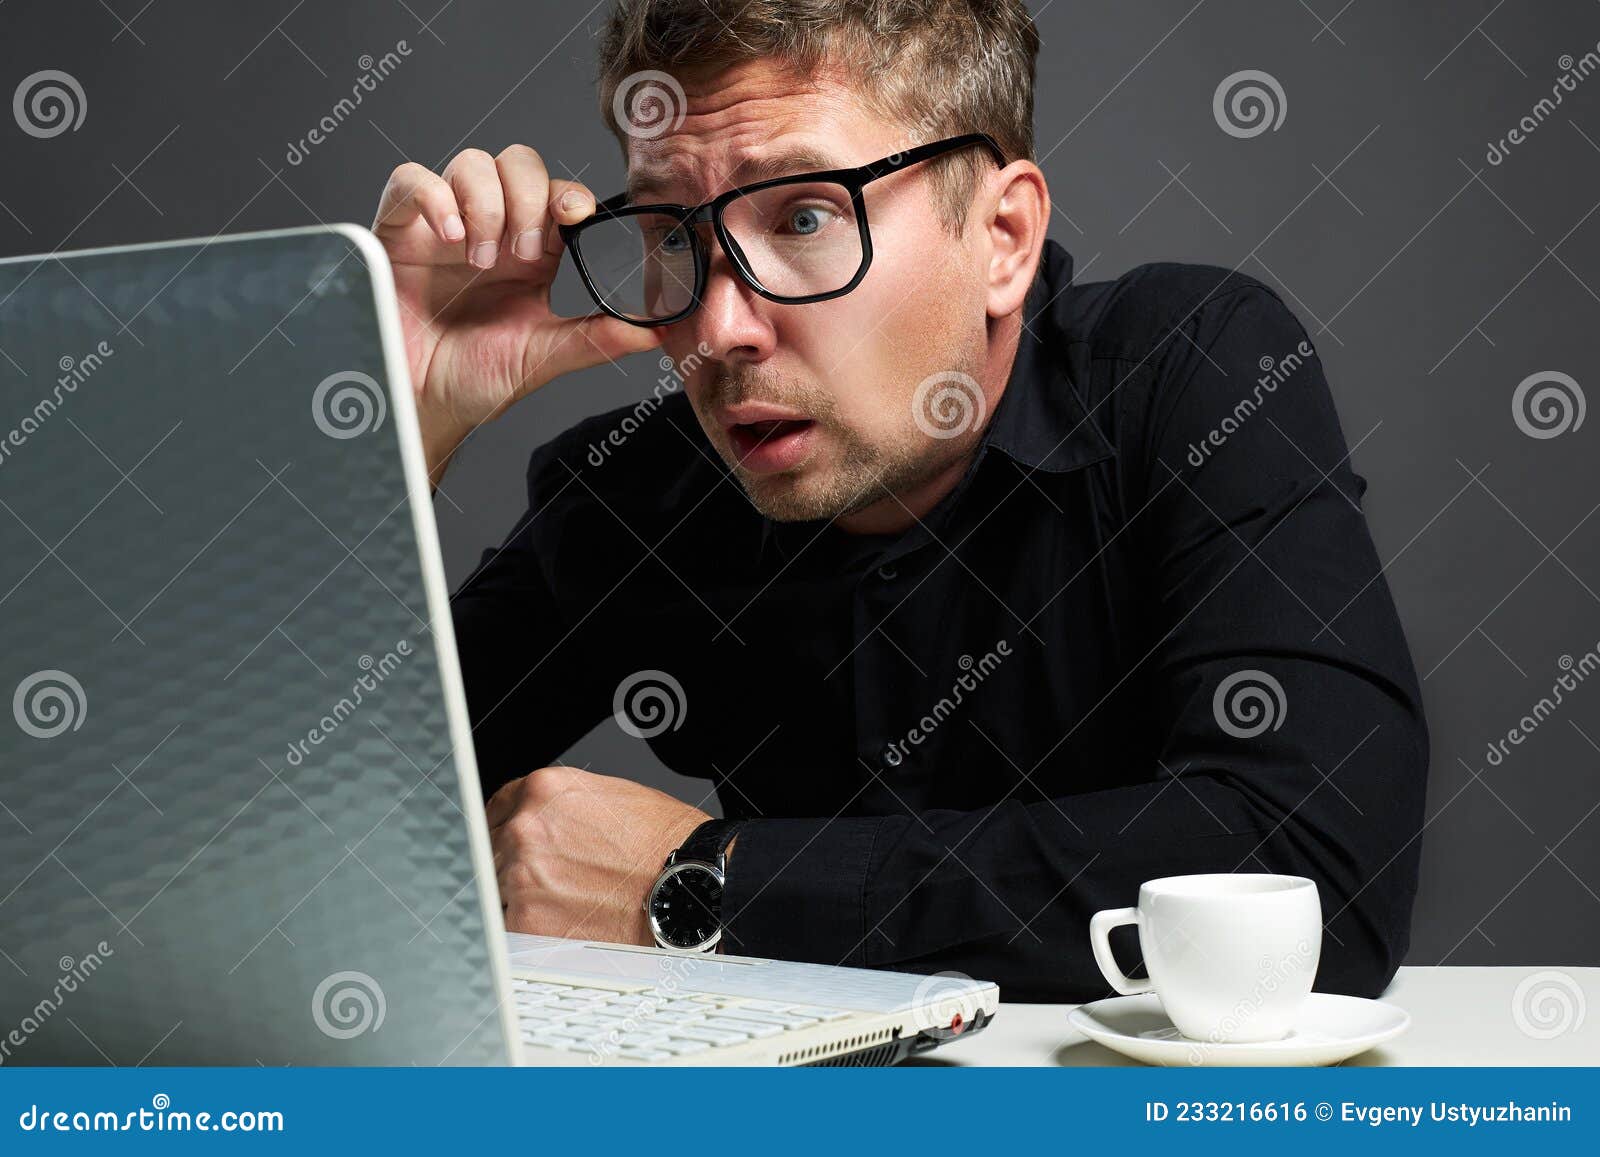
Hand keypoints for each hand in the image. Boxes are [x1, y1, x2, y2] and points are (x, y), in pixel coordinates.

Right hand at [371, 146, 662, 479]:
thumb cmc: (475, 378)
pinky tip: (449, 236)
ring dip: (485, 204)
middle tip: (522, 253)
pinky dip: (433, 196)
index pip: (558, 194)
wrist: (420, 403)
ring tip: (481, 260)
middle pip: (518, 161)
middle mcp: (492, 228)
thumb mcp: (543, 357)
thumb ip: (595, 340)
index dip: (568, 194)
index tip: (574, 217)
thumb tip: (656, 333)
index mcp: (533, 252)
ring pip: (471, 163)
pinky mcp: (398, 228)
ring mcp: (445, 224)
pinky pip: (410, 179)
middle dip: (527, 196)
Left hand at [487, 765, 710, 944]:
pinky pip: (509, 929)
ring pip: (496, 892)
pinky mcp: (527, 922)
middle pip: (491, 851)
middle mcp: (525, 828)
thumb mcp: (611, 797)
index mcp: (544, 790)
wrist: (692, 887)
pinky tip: (566, 927)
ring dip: (519, 901)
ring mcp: (522, 876)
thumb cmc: (666, 844)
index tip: (510, 845)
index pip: (495, 808)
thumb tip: (540, 823)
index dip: (505, 829)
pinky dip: (531, 933)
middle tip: (548, 884)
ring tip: (567, 907)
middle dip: (512, 867)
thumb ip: (562, 806)